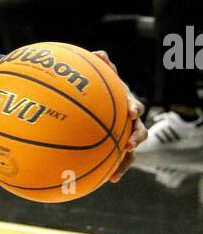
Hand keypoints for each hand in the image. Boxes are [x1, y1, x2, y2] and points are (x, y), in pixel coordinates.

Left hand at [92, 49, 145, 179]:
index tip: (131, 111)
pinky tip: (109, 180)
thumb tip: (100, 53)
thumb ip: (100, 68)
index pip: (134, 106)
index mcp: (125, 105)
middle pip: (139, 131)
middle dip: (136, 137)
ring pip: (131, 151)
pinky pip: (118, 162)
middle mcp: (129, 123)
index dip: (134, 108)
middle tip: (129, 143)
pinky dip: (116, 171)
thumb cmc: (98, 92)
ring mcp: (124, 137)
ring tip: (117, 172)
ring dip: (126, 160)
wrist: (94, 110)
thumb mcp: (99, 80)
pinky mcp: (116, 151)